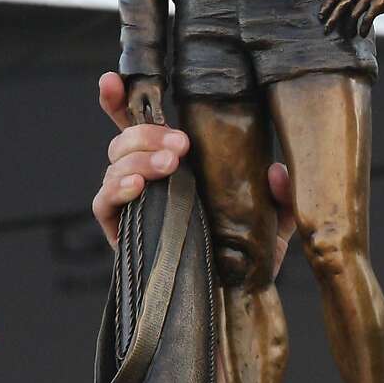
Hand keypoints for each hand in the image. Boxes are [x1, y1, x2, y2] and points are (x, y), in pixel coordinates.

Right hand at [94, 72, 295, 278]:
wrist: (232, 304)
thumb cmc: (247, 257)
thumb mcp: (275, 223)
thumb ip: (281, 195)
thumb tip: (276, 171)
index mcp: (174, 164)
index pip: (141, 124)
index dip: (122, 99)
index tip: (112, 78)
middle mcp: (147, 179)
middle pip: (124, 137)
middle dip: (147, 131)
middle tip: (180, 145)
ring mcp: (130, 205)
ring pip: (113, 163)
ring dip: (138, 157)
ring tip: (168, 165)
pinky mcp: (119, 234)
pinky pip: (103, 203)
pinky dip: (116, 189)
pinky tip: (136, 186)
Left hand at [319, 0, 383, 37]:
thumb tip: (346, 5)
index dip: (326, 5)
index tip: (321, 16)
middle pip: (341, 5)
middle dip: (332, 19)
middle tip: (326, 30)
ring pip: (353, 14)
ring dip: (349, 27)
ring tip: (349, 35)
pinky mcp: (379, 3)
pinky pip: (368, 18)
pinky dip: (363, 28)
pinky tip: (362, 34)